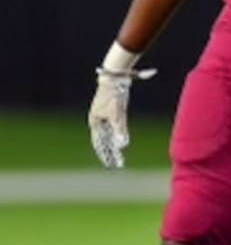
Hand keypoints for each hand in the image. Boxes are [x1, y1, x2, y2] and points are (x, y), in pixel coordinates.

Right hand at [88, 43, 156, 168]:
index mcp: (95, 122)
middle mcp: (98, 121)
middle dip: (109, 153)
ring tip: (119, 157)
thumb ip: (120, 129)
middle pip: (103, 141)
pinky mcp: (111, 112)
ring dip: (113, 146)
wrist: (115, 78)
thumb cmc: (114, 96)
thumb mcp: (117, 114)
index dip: (105, 155)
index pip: (99, 143)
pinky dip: (117, 136)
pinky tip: (121, 142)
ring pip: (108, 135)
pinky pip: (113, 128)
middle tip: (117, 165)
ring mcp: (104, 116)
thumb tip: (122, 145)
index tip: (111, 165)